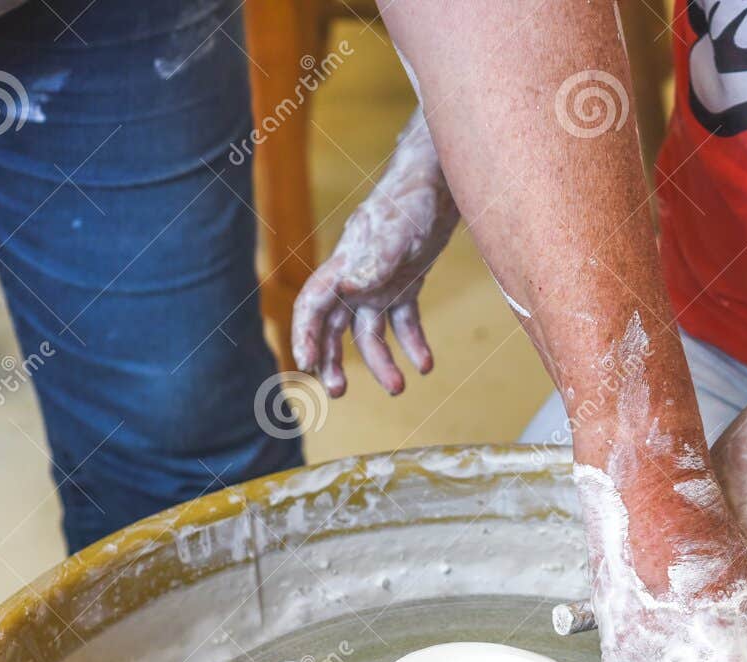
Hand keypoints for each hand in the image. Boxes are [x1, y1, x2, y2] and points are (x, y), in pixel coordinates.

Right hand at [292, 109, 458, 396]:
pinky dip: (413, 344)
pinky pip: (403, 322)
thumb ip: (373, 263)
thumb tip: (348, 289)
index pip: (313, 306)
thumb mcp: (395, 234)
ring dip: (380, 361)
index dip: (306, 335)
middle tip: (338, 392)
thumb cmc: (412, 202)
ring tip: (399, 387)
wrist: (440, 184)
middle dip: (332, 360)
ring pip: (369, 331)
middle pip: (333, 326)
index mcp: (343, 266)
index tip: (307, 366)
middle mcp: (356, 278)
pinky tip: (425, 364)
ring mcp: (379, 283)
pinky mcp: (405, 284)